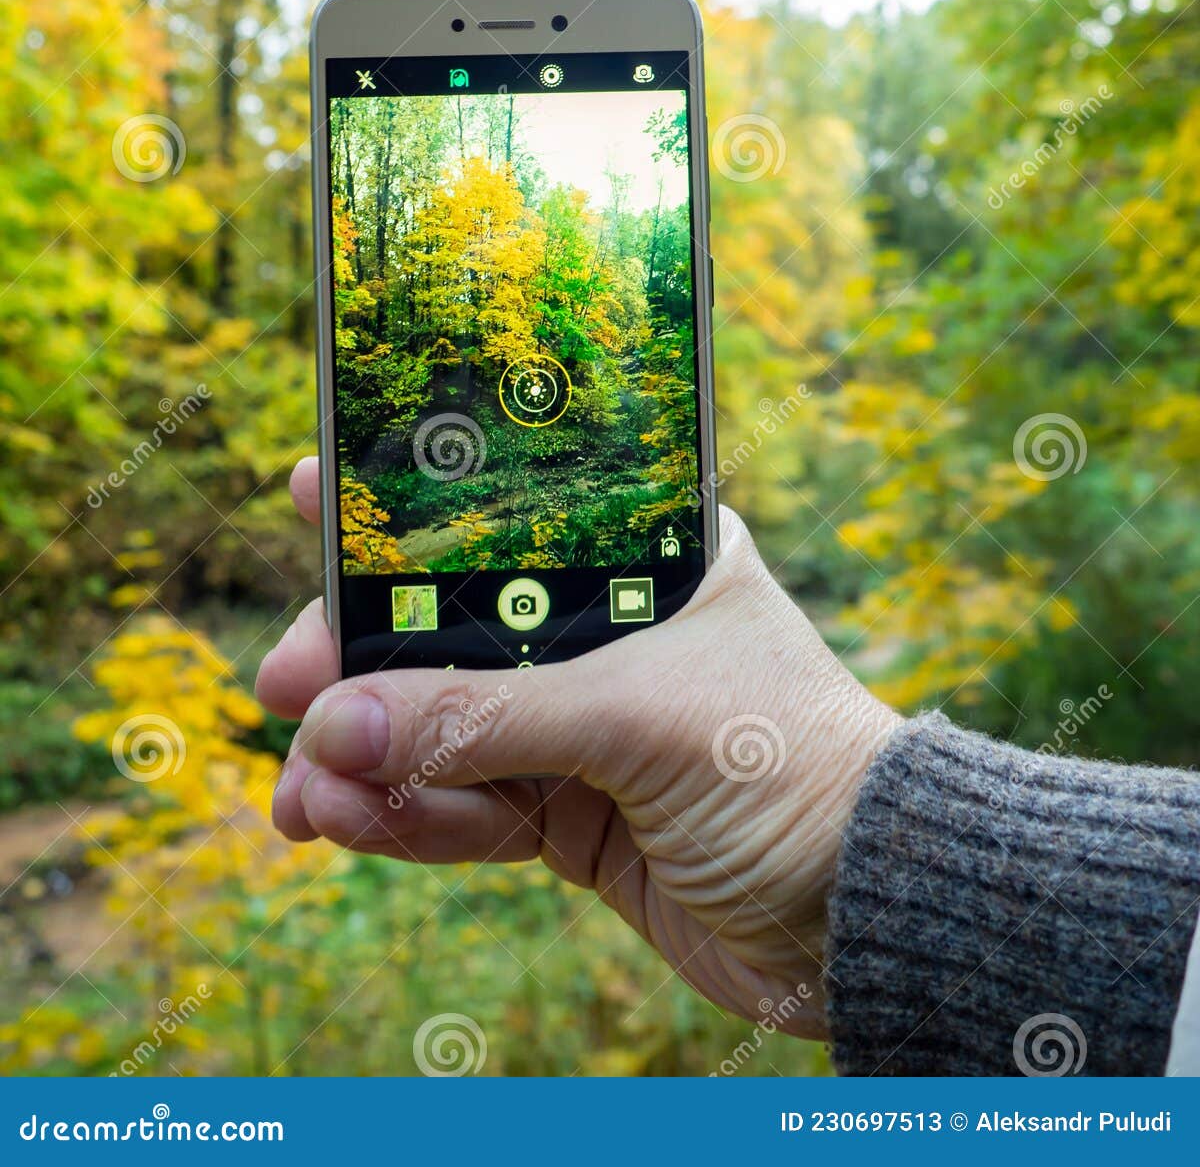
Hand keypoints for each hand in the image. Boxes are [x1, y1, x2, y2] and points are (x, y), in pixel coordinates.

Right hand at [259, 459, 897, 1036]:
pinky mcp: (571, 815)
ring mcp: (584, 728)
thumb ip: (484, 719)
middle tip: (281, 684)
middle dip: (361, 660)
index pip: (509, 520)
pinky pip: (464, 806)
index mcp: (646, 561)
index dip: (409, 512)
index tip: (312, 495)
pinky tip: (346, 820)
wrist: (866, 913)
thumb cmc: (792, 766)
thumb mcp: (637, 718)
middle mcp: (608, 635)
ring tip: (305, 794)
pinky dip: (405, 817)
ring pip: (444, 728)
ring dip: (368, 757)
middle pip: (452, 629)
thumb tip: (338, 722)